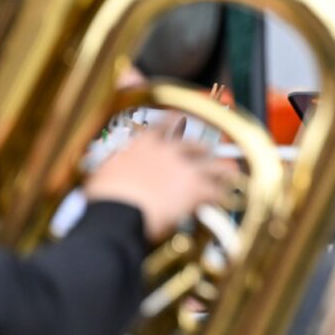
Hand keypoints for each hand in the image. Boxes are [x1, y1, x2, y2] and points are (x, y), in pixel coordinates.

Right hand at [85, 132, 234, 244]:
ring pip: (215, 165)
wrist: (117, 213)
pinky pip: (219, 191)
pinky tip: (225, 200)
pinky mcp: (197, 189)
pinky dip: (223, 196)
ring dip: (222, 171)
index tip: (183, 121)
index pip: (167, 123)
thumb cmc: (105, 197)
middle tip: (208, 157)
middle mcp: (169, 150)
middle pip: (196, 145)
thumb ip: (120, 165)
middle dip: (203, 152)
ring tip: (230, 175)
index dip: (177, 122)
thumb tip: (117, 171)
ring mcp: (186, 168)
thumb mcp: (106, 171)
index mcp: (146, 142)